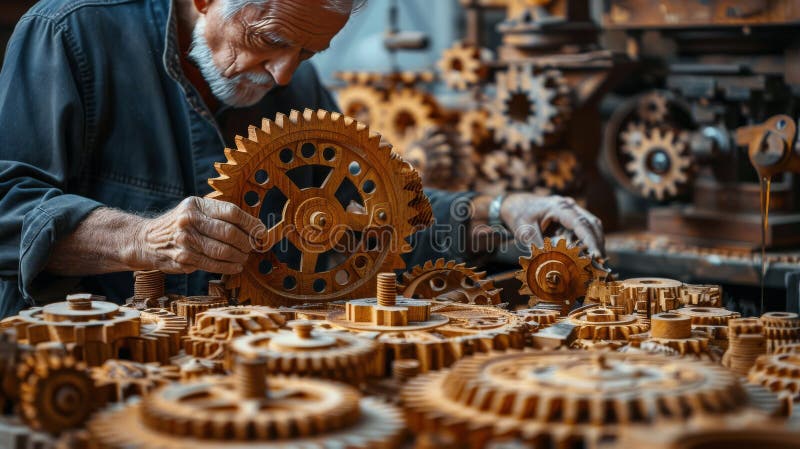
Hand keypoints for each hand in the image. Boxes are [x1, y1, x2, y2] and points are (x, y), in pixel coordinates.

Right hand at [132, 197, 262, 273]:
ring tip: (244, 257)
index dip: (251, 223)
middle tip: (253, 247)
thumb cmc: (181, 224)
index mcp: (196, 204)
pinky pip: (213, 264)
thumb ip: (221, 216)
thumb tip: (256, 228)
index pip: (231, 212)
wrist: (147, 240)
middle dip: (247, 242)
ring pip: (223, 250)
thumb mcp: (197, 210)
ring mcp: (185, 240)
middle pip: (230, 232)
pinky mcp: (183, 258)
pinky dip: (229, 267)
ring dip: (240, 256)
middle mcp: (189, 220)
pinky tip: (236, 266)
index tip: (261, 231)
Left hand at [499, 193, 604, 256]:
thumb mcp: (526, 232)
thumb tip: (553, 264)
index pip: (581, 224)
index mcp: (558, 207)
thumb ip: (540, 247)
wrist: (514, 204)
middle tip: (601, 263)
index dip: (591, 240)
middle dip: (598, 243)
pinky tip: (588, 254)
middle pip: (592, 223)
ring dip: (595, 242)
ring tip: (597, 261)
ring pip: (591, 225)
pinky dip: (588, 240)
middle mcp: (568, 206)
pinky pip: (585, 227)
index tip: (597, 256)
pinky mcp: (570, 216)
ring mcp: (571, 209)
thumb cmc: (519, 215)